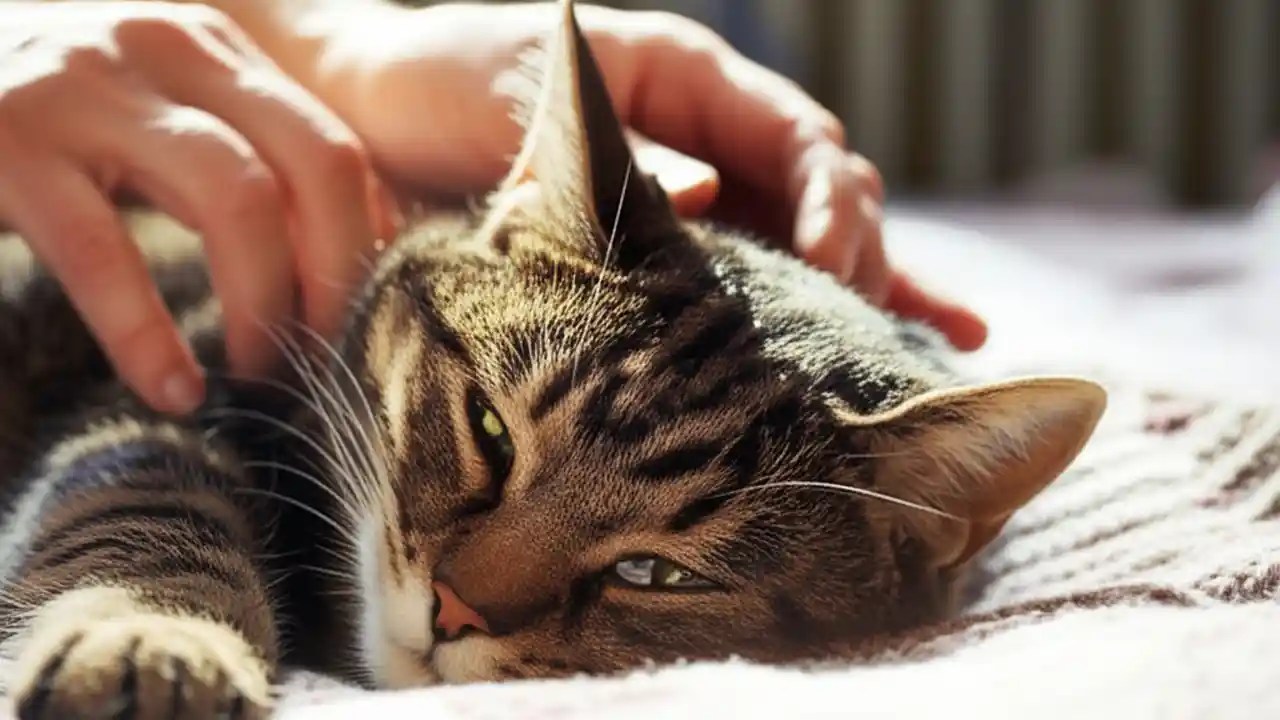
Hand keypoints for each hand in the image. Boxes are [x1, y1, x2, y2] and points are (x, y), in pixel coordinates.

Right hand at [0, 2, 390, 413]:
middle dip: (337, 278)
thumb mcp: (164, 108)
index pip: (337, 149)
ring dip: (265, 306)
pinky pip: (102, 256)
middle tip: (325, 360)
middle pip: (316, 167)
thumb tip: (375, 235)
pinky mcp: (9, 146)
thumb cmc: (53, 109)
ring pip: (238, 202)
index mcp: (216, 50)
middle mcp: (167, 50)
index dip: (365, 247)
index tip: (361, 320)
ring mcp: (87, 91)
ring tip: (260, 376)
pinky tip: (174, 390)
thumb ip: (253, 151)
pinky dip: (147, 338)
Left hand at [305, 2, 985, 349]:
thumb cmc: (439, 84)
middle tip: (879, 338)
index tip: (836, 269)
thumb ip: (608, 150)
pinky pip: (749, 279)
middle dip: (865, 261)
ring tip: (943, 349)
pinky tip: (868, 347)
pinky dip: (804, 314)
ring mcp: (697, 194)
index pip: (797, 139)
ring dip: (871, 292)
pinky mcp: (664, 250)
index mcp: (686, 80)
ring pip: (802, 242)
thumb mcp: (517, 102)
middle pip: (821, 195)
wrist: (369, 113)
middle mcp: (708, 135)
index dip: (833, 203)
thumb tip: (706, 197)